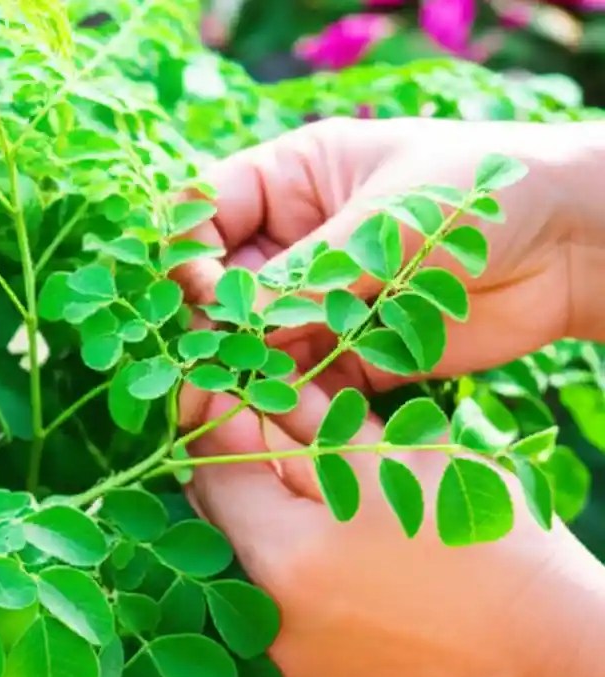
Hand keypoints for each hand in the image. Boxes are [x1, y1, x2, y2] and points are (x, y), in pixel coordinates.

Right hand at [177, 117, 604, 397]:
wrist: (578, 243)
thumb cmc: (483, 193)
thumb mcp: (385, 220)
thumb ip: (308, 273)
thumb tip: (232, 323)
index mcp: (292, 179)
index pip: (208, 210)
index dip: (190, 251)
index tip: (203, 293)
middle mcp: (296, 239)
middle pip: (222, 284)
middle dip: (216, 322)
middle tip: (216, 359)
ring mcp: (323, 299)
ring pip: (258, 340)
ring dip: (250, 369)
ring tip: (247, 399)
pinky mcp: (354, 353)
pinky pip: (305, 381)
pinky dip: (294, 402)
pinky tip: (292, 417)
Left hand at [185, 384, 604, 676]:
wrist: (552, 652)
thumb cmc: (487, 549)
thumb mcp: (397, 465)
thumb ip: (310, 428)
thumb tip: (253, 395)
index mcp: (284, 560)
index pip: (213, 469)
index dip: (223, 419)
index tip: (241, 389)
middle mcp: (266, 622)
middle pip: (214, 518)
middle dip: (232, 463)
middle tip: (266, 424)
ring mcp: (283, 663)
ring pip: (235, 562)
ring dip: (250, 513)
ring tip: (298, 477)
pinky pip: (264, 606)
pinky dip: (275, 564)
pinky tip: (316, 535)